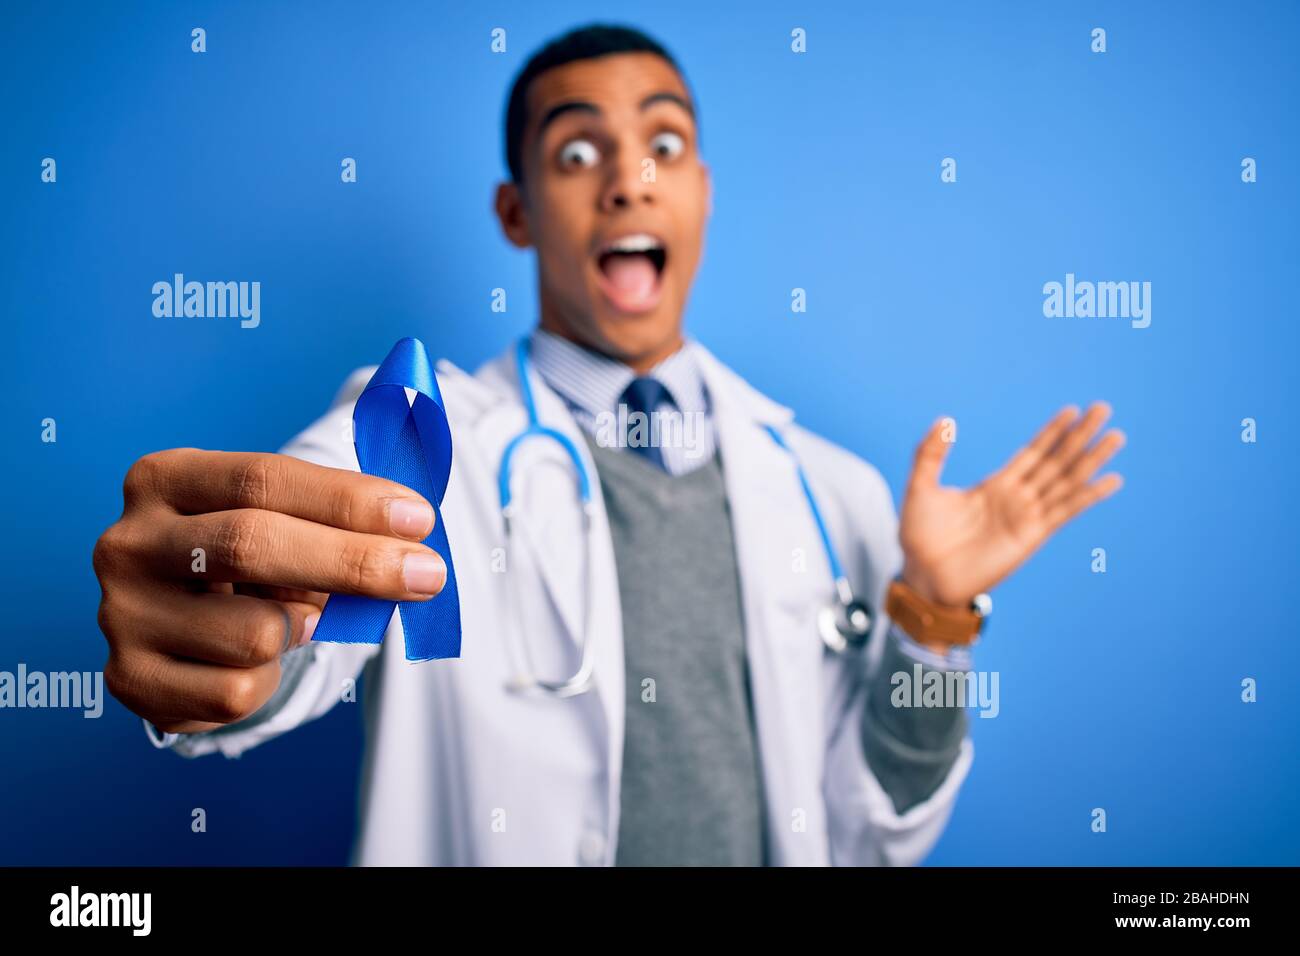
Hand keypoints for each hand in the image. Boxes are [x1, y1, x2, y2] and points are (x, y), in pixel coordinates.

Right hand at [93, 449, 447, 733]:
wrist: (187, 625)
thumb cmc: (252, 559)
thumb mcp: (286, 521)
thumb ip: (340, 520)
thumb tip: (414, 542)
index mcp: (164, 479)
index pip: (263, 479)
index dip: (347, 500)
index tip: (419, 519)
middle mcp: (129, 542)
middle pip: (251, 543)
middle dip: (354, 561)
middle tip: (427, 574)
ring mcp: (120, 614)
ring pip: (255, 633)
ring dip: (300, 630)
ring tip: (287, 619)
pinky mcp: (130, 680)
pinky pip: (235, 693)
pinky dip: (267, 680)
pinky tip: (250, 659)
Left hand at [899, 403, 1124, 606]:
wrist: (924, 576)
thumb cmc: (919, 536)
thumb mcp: (921, 487)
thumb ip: (930, 454)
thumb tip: (944, 420)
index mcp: (995, 485)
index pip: (1032, 452)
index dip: (1051, 432)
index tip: (1072, 410)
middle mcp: (1017, 498)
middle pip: (1056, 460)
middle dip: (1079, 436)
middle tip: (1103, 408)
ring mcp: (1026, 516)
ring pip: (1067, 481)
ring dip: (1092, 459)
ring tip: (1116, 436)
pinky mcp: (1030, 536)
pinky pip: (1065, 511)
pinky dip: (1088, 495)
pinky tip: (1111, 480)